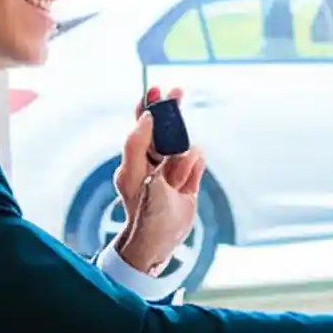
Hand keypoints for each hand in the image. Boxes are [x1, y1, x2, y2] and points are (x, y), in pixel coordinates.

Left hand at [113, 86, 206, 273]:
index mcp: (135, 160)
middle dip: (171, 113)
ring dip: (184, 162)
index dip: (148, 107)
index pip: (142, 127)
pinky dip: (195, 169)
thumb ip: (139, 147)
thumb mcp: (137, 180)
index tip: (157, 90)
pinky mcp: (189, 179)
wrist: (160, 242)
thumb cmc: (143, 213)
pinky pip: (197, 161)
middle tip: (177, 91)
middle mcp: (153, 161)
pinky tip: (186, 184)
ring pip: (186, 148)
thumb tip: (146, 120)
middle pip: (165, 129)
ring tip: (177, 183)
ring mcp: (171, 170)